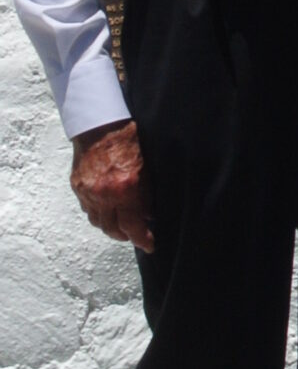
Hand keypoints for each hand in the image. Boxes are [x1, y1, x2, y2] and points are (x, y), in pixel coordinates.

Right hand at [71, 120, 153, 252]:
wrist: (99, 124)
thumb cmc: (127, 140)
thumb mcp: (146, 168)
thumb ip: (147, 196)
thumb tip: (148, 215)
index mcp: (124, 190)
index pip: (133, 227)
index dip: (142, 239)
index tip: (149, 244)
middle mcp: (103, 195)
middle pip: (112, 230)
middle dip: (125, 236)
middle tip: (136, 236)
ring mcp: (87, 192)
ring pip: (97, 222)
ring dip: (110, 227)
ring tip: (122, 225)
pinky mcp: (77, 186)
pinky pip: (87, 208)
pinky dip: (98, 213)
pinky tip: (107, 209)